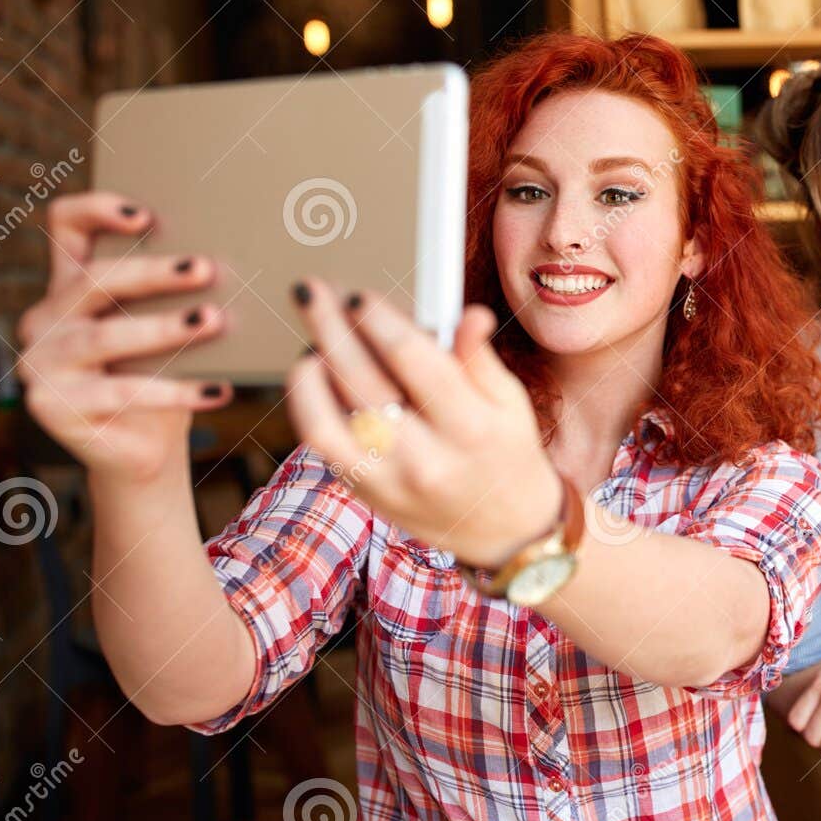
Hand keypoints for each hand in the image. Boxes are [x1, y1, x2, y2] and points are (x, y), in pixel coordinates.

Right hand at [15, 191, 233, 483]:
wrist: (142, 449)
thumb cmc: (161, 377)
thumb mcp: (166, 332)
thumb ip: (176, 297)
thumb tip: (240, 264)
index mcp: (70, 286)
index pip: (66, 226)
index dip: (98, 208)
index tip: (148, 215)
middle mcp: (46, 317)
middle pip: (96, 279)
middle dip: (155, 272)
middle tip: (207, 269)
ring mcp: (41, 361)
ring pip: (106, 336)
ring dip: (164, 327)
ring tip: (213, 320)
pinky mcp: (51, 405)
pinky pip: (121, 393)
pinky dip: (176, 392)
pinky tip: (218, 391)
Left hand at [286, 279, 560, 566]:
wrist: (507, 529)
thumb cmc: (509, 453)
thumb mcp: (511, 402)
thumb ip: (480, 358)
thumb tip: (468, 315)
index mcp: (471, 428)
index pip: (412, 360)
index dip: (379, 320)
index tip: (361, 296)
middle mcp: (427, 459)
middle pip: (361, 381)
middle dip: (330, 327)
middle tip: (312, 291)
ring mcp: (390, 483)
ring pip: (326, 420)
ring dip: (310, 371)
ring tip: (311, 343)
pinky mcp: (366, 494)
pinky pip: (322, 445)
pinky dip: (309, 406)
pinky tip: (316, 378)